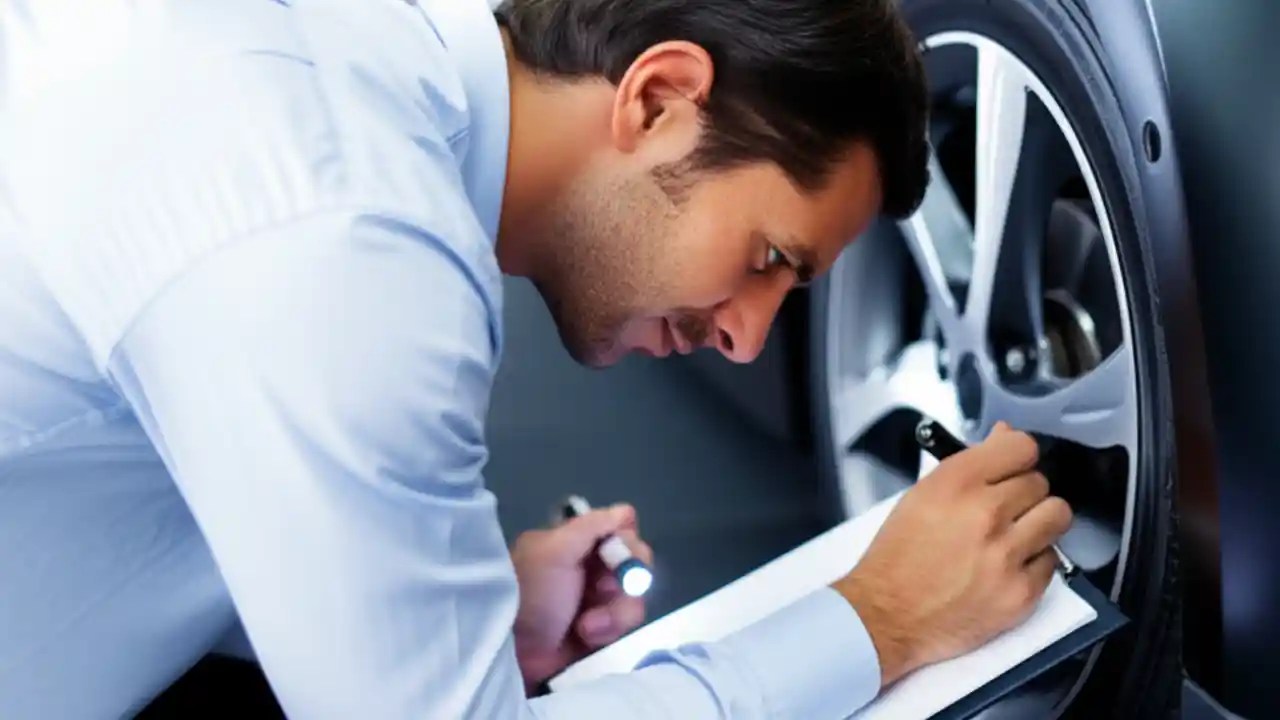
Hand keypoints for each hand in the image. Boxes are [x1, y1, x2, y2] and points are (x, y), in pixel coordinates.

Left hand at [510, 504, 653, 692]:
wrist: (511, 651)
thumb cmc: (531, 592)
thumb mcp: (555, 552)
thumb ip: (591, 526)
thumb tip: (624, 510)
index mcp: (576, 544)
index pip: (621, 532)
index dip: (628, 544)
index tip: (620, 555)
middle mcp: (590, 569)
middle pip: (634, 566)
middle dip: (624, 581)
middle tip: (603, 592)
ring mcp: (596, 603)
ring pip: (633, 598)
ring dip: (615, 612)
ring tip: (588, 626)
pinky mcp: (601, 633)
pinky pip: (625, 627)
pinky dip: (610, 631)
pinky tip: (588, 637)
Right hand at [832, 423, 1073, 687]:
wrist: (887, 616)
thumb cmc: (897, 557)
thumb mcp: (921, 496)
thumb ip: (968, 467)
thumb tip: (1004, 438)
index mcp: (955, 483)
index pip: (1021, 447)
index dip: (1017, 457)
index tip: (1012, 468)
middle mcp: (984, 513)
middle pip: (1039, 482)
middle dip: (1023, 494)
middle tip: (1004, 511)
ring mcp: (1006, 554)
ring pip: (1057, 516)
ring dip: (1039, 522)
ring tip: (1017, 536)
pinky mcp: (1021, 592)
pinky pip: (1052, 561)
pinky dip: (1034, 562)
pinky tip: (1008, 567)